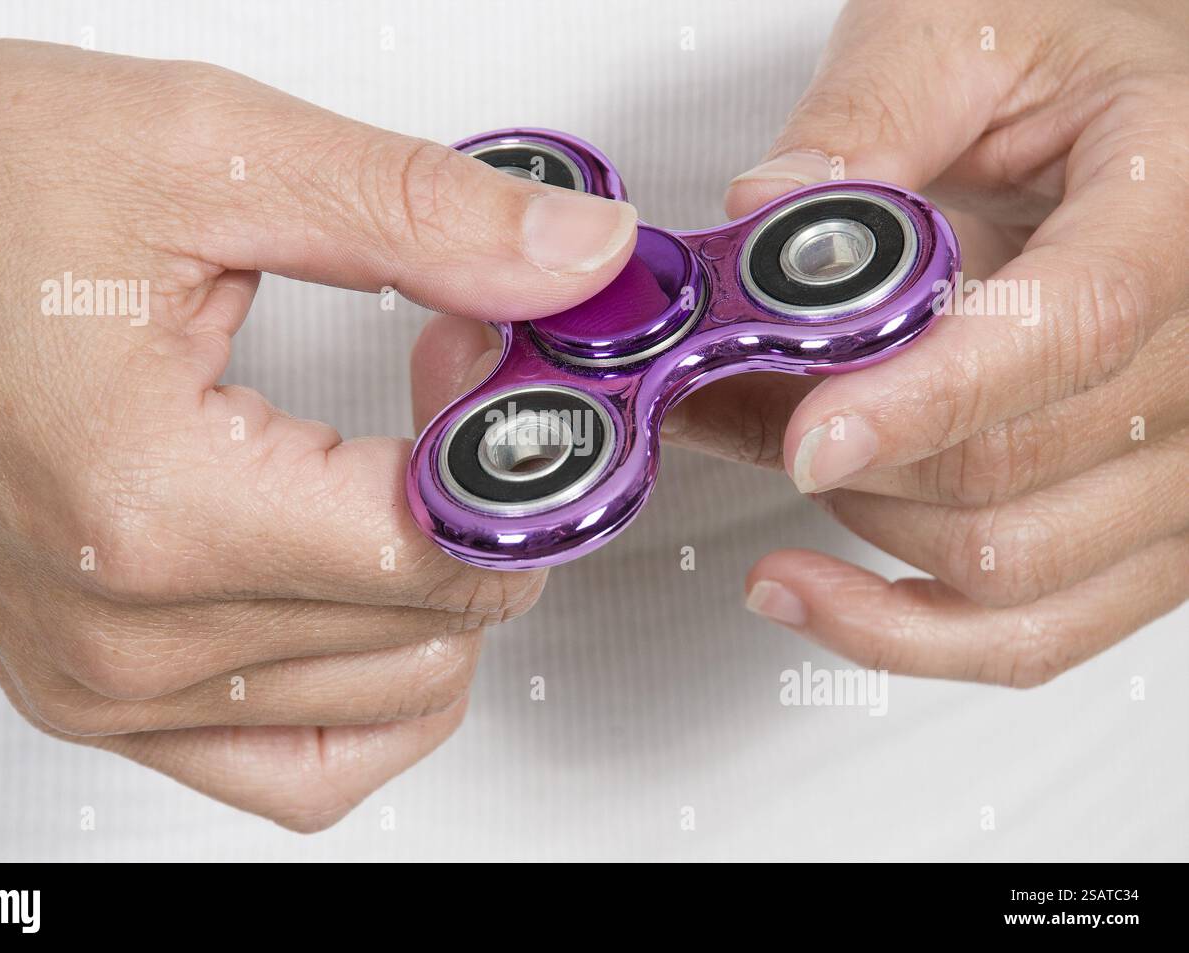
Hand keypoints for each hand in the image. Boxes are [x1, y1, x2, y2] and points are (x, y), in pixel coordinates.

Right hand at [0, 39, 636, 828]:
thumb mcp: (206, 157)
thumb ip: (419, 218)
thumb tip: (571, 255)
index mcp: (158, 503)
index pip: (440, 555)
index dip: (512, 454)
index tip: (505, 370)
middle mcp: (129, 630)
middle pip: (432, 631)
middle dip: (484, 506)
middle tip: (446, 390)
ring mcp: (109, 683)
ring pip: (392, 709)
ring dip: (441, 591)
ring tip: (395, 474)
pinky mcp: (98, 695)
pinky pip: (299, 774)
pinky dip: (375, 702)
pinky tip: (375, 606)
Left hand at [670, 0, 1188, 683]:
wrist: (1143, 112)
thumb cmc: (1076, 62)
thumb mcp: (968, 35)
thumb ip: (867, 121)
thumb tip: (766, 213)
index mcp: (1178, 208)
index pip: (1071, 332)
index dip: (926, 397)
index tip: (809, 432)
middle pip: (1014, 471)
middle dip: (848, 451)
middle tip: (735, 398)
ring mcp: (1182, 462)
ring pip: (1009, 567)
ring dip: (858, 524)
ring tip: (768, 448)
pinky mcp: (1141, 529)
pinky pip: (1032, 634)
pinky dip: (905, 632)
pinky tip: (809, 589)